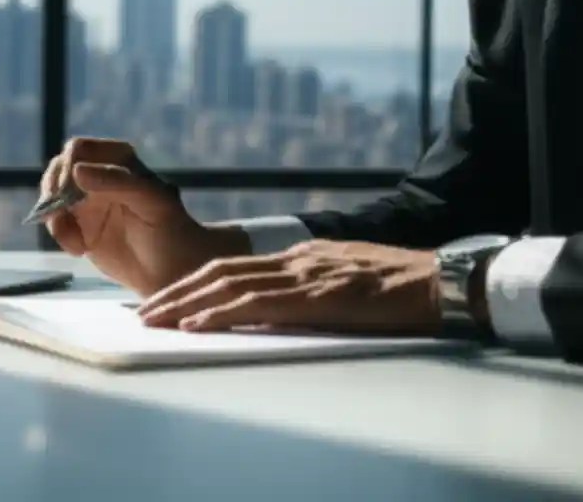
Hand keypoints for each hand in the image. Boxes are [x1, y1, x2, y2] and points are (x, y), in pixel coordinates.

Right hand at [39, 137, 249, 295]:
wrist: (174, 272)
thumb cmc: (171, 231)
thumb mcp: (152, 202)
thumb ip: (117, 181)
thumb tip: (77, 170)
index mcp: (119, 160)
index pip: (79, 149)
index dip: (67, 167)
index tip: (67, 193)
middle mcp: (99, 175)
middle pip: (58, 170)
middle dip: (54, 194)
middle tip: (61, 221)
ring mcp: (87, 201)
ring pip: (52, 197)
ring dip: (55, 218)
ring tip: (76, 244)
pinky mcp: (80, 226)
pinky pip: (56, 223)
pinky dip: (60, 236)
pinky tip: (80, 251)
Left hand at [136, 240, 440, 334]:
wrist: (442, 282)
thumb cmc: (400, 290)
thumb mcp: (344, 282)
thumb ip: (308, 290)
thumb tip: (275, 308)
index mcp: (298, 258)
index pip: (231, 268)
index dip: (191, 284)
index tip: (162, 302)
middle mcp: (293, 261)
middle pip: (217, 273)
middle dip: (174, 294)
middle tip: (141, 314)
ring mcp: (304, 276)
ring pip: (228, 286)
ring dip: (184, 304)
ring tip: (153, 321)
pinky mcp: (317, 297)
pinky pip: (257, 305)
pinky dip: (220, 314)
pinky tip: (195, 324)